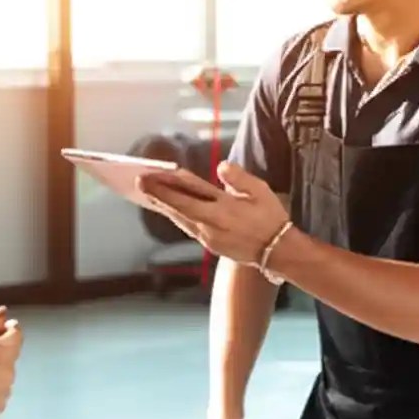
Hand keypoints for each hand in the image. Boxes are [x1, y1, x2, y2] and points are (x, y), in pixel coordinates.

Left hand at [139, 161, 289, 265]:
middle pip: (176, 210)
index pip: (183, 199)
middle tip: (140, 182)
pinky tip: (171, 208)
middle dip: (156, 195)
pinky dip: (177, 215)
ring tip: (150, 193)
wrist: (278, 251)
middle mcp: (209, 227)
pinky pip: (188, 227)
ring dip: (164, 206)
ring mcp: (208, 238)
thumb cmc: (271, 217)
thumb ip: (238, 178)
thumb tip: (220, 167)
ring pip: (180, 220)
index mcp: (221, 211)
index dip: (162, 189)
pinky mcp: (211, 245)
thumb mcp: (260, 192)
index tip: (144, 178)